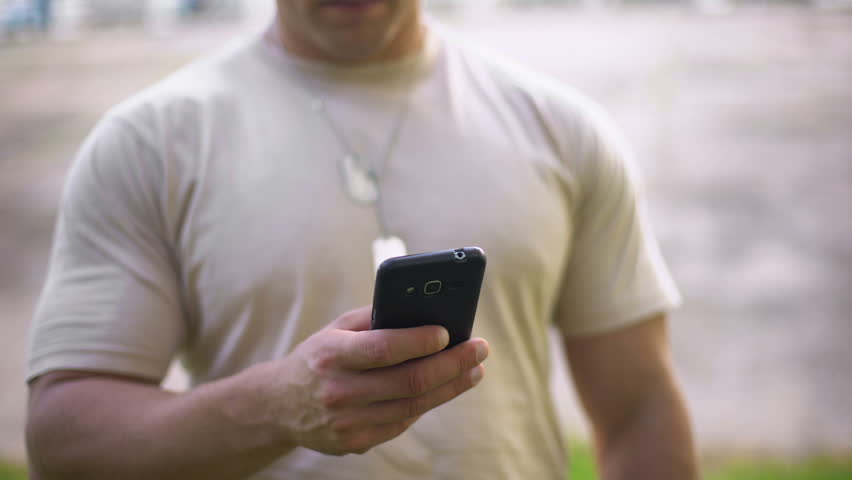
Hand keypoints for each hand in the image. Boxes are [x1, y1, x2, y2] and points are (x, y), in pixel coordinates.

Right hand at [252, 306, 488, 455]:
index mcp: (331, 355)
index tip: (450, 332)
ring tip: (474, 369)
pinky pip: (402, 422)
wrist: (279, 406)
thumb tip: (423, 310)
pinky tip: (445, 387)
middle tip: (479, 349)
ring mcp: (347, 422)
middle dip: (451, 364)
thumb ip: (374, 318)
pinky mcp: (356, 442)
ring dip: (450, 386)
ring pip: (412, 405)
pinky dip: (427, 403)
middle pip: (408, 381)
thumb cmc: (318, 357)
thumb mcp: (335, 329)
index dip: (420, 341)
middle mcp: (338, 391)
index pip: (383, 349)